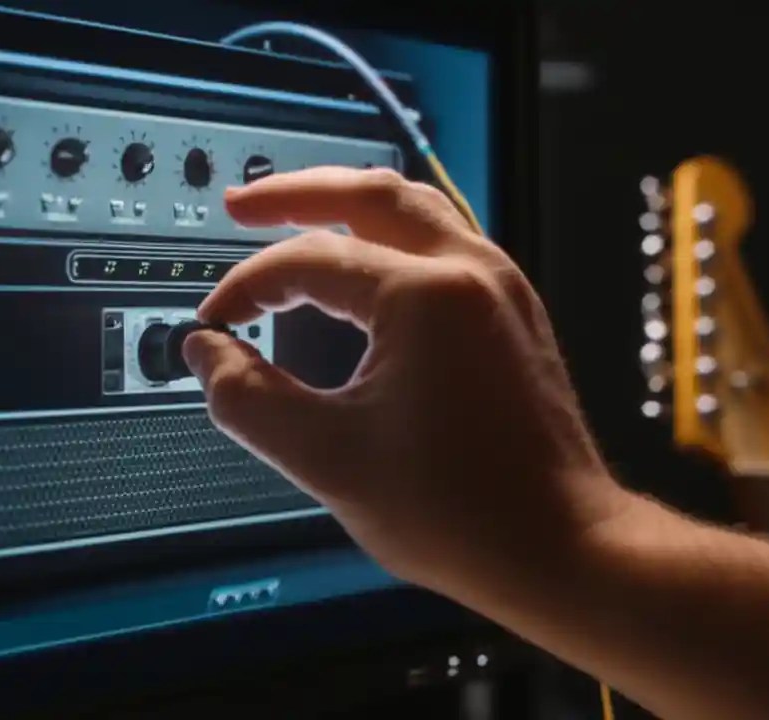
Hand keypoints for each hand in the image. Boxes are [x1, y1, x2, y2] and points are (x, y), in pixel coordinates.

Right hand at [183, 167, 625, 597]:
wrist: (561, 546)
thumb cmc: (461, 513)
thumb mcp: (328, 459)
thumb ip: (248, 399)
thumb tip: (207, 353)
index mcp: (426, 297)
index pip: (308, 260)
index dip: (246, 287)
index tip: (215, 324)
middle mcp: (472, 274)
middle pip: (371, 194)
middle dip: (298, 193)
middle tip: (245, 203)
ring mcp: (502, 291)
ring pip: (418, 210)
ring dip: (351, 203)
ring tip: (299, 211)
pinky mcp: (514, 316)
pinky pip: (447, 243)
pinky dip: (394, 236)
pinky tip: (367, 262)